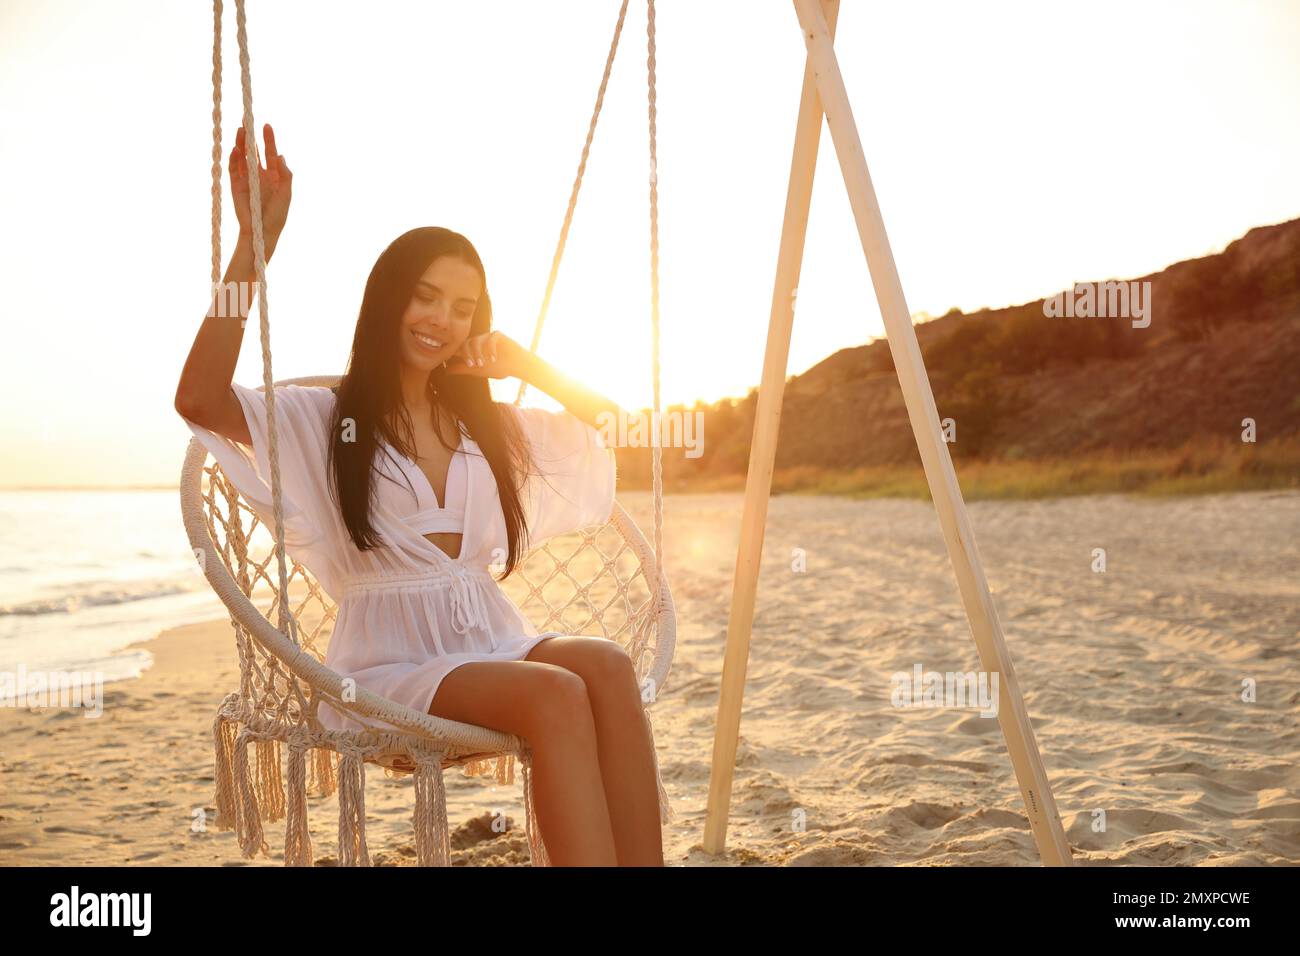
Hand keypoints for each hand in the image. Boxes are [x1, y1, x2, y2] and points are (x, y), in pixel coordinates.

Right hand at [230, 123, 291, 242]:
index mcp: (274, 176)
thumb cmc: (277, 215)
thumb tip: (281, 156)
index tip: (267, 125)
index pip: (270, 153)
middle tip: (248, 120)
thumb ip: (286, 175)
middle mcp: (259, 174)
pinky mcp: (236, 185)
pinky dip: (234, 159)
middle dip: (252, 137)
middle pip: (254, 151)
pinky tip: (236, 149)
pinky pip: (234, 169)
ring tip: (241, 130)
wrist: (262, 231)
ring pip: (243, 157)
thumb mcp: (286, 194)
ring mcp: (247, 179)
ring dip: (242, 144)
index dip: (269, 140)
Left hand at [443, 331, 531, 380]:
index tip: (456, 363)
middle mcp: (479, 341)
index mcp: (473, 349)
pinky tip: (494, 359)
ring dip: (478, 353)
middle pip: (466, 343)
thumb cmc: (500, 368)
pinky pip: (490, 339)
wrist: (518, 366)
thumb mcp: (478, 371)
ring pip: (476, 340)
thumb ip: (462, 369)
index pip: (460, 348)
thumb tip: (446, 371)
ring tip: (484, 364)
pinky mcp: (498, 335)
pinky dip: (491, 349)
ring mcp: (488, 337)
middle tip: (472, 365)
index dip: (456, 354)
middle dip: (468, 355)